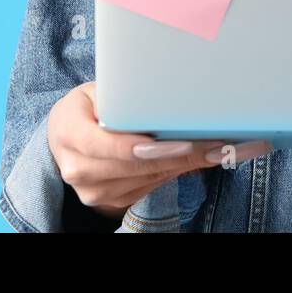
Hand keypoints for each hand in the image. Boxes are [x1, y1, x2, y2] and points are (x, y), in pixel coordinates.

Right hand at [47, 81, 271, 217]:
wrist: (63, 135)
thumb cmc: (87, 105)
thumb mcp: (99, 91)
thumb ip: (126, 96)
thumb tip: (172, 92)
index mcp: (70, 132)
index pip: (109, 145)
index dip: (146, 147)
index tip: (183, 142)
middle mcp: (78, 168)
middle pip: (138, 166)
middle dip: (185, 155)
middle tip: (225, 144)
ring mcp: (94, 190)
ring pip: (150, 179)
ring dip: (190, 164)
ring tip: (229, 149)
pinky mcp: (110, 201)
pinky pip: (151, 187)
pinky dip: (179, 171)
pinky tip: (205, 156)